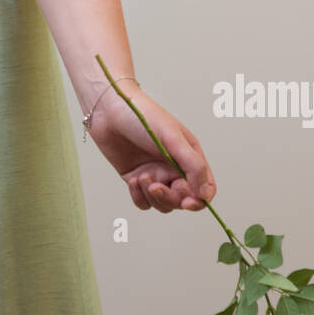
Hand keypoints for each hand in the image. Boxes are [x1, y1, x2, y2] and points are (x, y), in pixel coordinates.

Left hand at [87, 85, 216, 213]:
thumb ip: (193, 166)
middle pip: (182, 199)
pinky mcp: (136, 179)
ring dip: (153, 196)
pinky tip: (133, 179)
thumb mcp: (172, 138)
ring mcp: (155, 174)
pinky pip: (143, 202)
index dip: (199, 200)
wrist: (108, 110)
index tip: (187, 203)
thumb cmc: (142, 116)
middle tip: (155, 186)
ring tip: (141, 176)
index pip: (204, 187)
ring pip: (163, 204)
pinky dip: (138, 196)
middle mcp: (174, 168)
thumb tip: (205, 194)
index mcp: (189, 156)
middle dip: (169, 198)